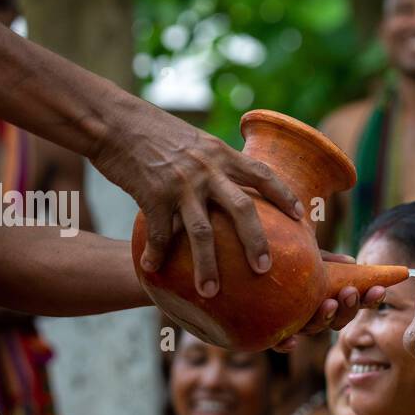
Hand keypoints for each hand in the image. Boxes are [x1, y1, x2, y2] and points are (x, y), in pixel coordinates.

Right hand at [89, 99, 303, 297]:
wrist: (114, 121)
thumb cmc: (153, 131)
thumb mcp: (194, 140)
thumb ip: (215, 163)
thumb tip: (232, 184)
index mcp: (220, 154)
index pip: (263, 173)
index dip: (284, 195)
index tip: (301, 217)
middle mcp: (206, 169)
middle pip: (243, 210)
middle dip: (256, 243)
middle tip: (264, 270)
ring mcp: (181, 184)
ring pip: (202, 233)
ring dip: (208, 267)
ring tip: (211, 293)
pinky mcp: (153, 195)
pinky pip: (160, 235)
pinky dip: (157, 255)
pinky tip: (152, 270)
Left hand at [271, 252, 386, 351]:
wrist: (250, 269)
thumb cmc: (285, 258)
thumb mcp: (308, 254)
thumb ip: (327, 260)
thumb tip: (351, 261)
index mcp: (332, 297)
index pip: (357, 302)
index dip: (370, 299)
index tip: (379, 289)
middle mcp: (316, 313)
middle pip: (340, 319)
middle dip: (349, 307)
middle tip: (350, 292)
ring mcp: (296, 322)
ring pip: (316, 328)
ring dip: (325, 317)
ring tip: (329, 302)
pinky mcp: (272, 329)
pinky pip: (280, 342)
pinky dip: (286, 344)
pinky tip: (291, 342)